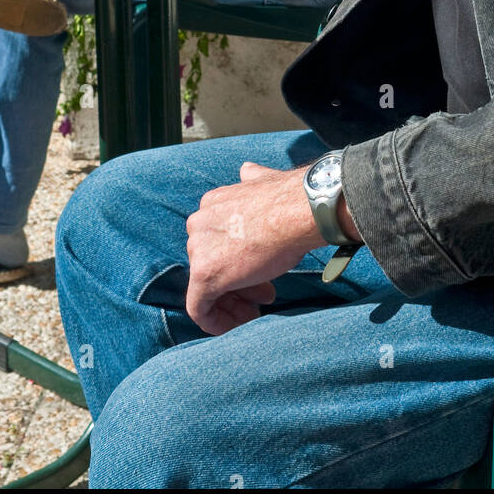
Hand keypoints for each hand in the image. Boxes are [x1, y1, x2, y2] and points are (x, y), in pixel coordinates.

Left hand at [185, 162, 325, 335]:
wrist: (295, 212)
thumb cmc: (288, 202)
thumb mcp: (262, 181)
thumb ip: (250, 180)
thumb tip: (247, 171)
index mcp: (210, 204)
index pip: (217, 239)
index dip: (240, 257)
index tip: (263, 270)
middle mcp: (198, 224)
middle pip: (213, 261)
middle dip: (240, 280)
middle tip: (266, 292)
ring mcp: (198, 250)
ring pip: (208, 284)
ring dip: (236, 298)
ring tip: (260, 306)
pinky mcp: (203, 276)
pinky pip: (199, 308)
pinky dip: (215, 321)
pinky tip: (240, 322)